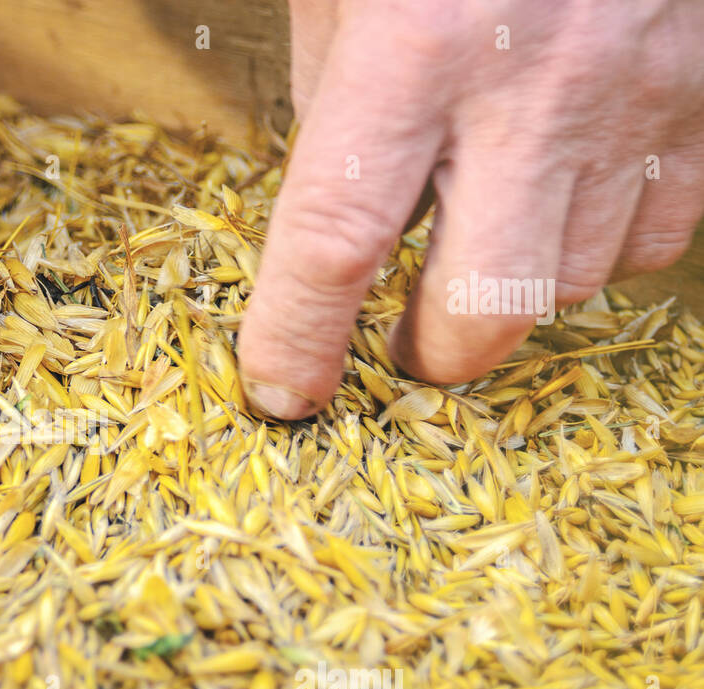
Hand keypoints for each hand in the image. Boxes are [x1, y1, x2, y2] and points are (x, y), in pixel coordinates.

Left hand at [239, 0, 703, 418]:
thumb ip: (339, 93)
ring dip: (511, 297)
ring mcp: (633, 99)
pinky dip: (598, 249)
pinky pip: (655, 238)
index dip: (298, 339)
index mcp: (413, 48)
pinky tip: (561, 205)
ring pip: (568, 285)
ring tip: (480, 254)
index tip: (282, 391)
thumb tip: (341, 216)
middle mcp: (530, 89)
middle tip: (400, 348)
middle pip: (479, 310)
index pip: (333, 243)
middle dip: (430, 356)